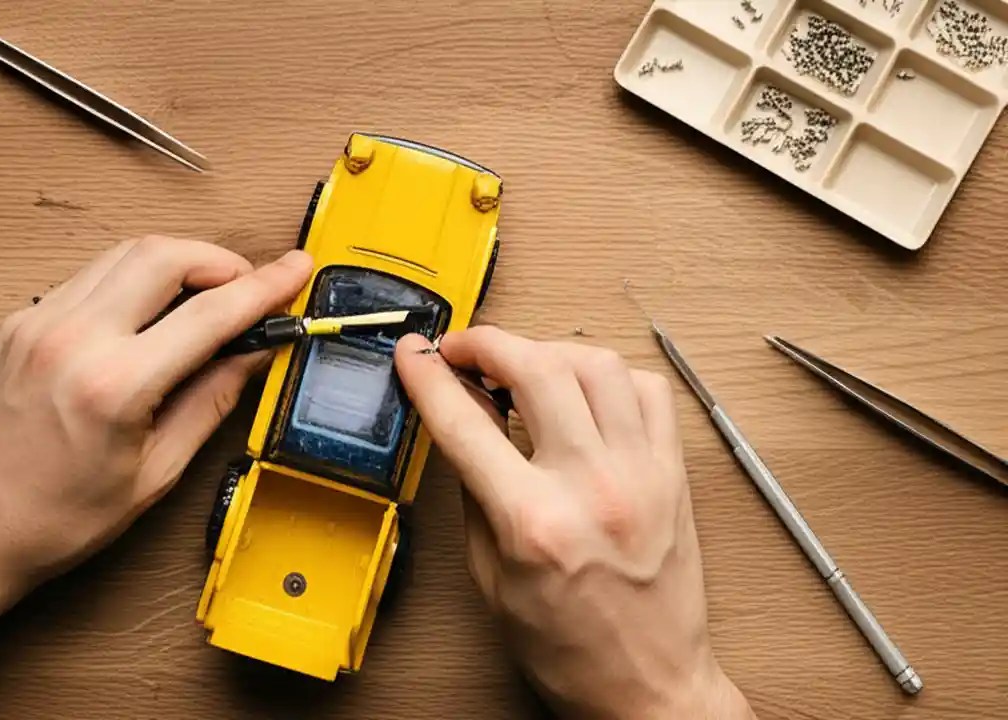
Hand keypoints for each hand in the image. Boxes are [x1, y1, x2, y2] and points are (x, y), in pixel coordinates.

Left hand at [0, 237, 312, 596]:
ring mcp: (37, 323)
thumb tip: (253, 354)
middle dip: (219, 260)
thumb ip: (210, 400)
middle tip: (249, 287)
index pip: (209, 313)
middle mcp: (70, 339)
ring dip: (176, 262)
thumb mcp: (156, 472)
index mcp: (112, 385)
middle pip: (164, 254)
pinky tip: (150, 311)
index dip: (264, 287)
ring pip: (124, 252)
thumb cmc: (54, 518)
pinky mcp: (19, 322)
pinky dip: (132, 278)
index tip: (294, 271)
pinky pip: (90, 275)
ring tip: (204, 298)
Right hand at [395, 328, 753, 719]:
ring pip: (598, 364)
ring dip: (549, 350)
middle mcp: (593, 488)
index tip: (414, 353)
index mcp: (534, 523)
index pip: (467, 422)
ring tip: (523, 367)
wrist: (648, 687)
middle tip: (464, 350)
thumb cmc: (569, 648)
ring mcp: (641, 475)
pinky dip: (610, 376)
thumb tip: (462, 420)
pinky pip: (649, 390)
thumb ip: (474, 490)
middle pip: (536, 367)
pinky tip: (585, 391)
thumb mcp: (489, 576)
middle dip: (488, 343)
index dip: (429, 375)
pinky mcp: (673, 474)